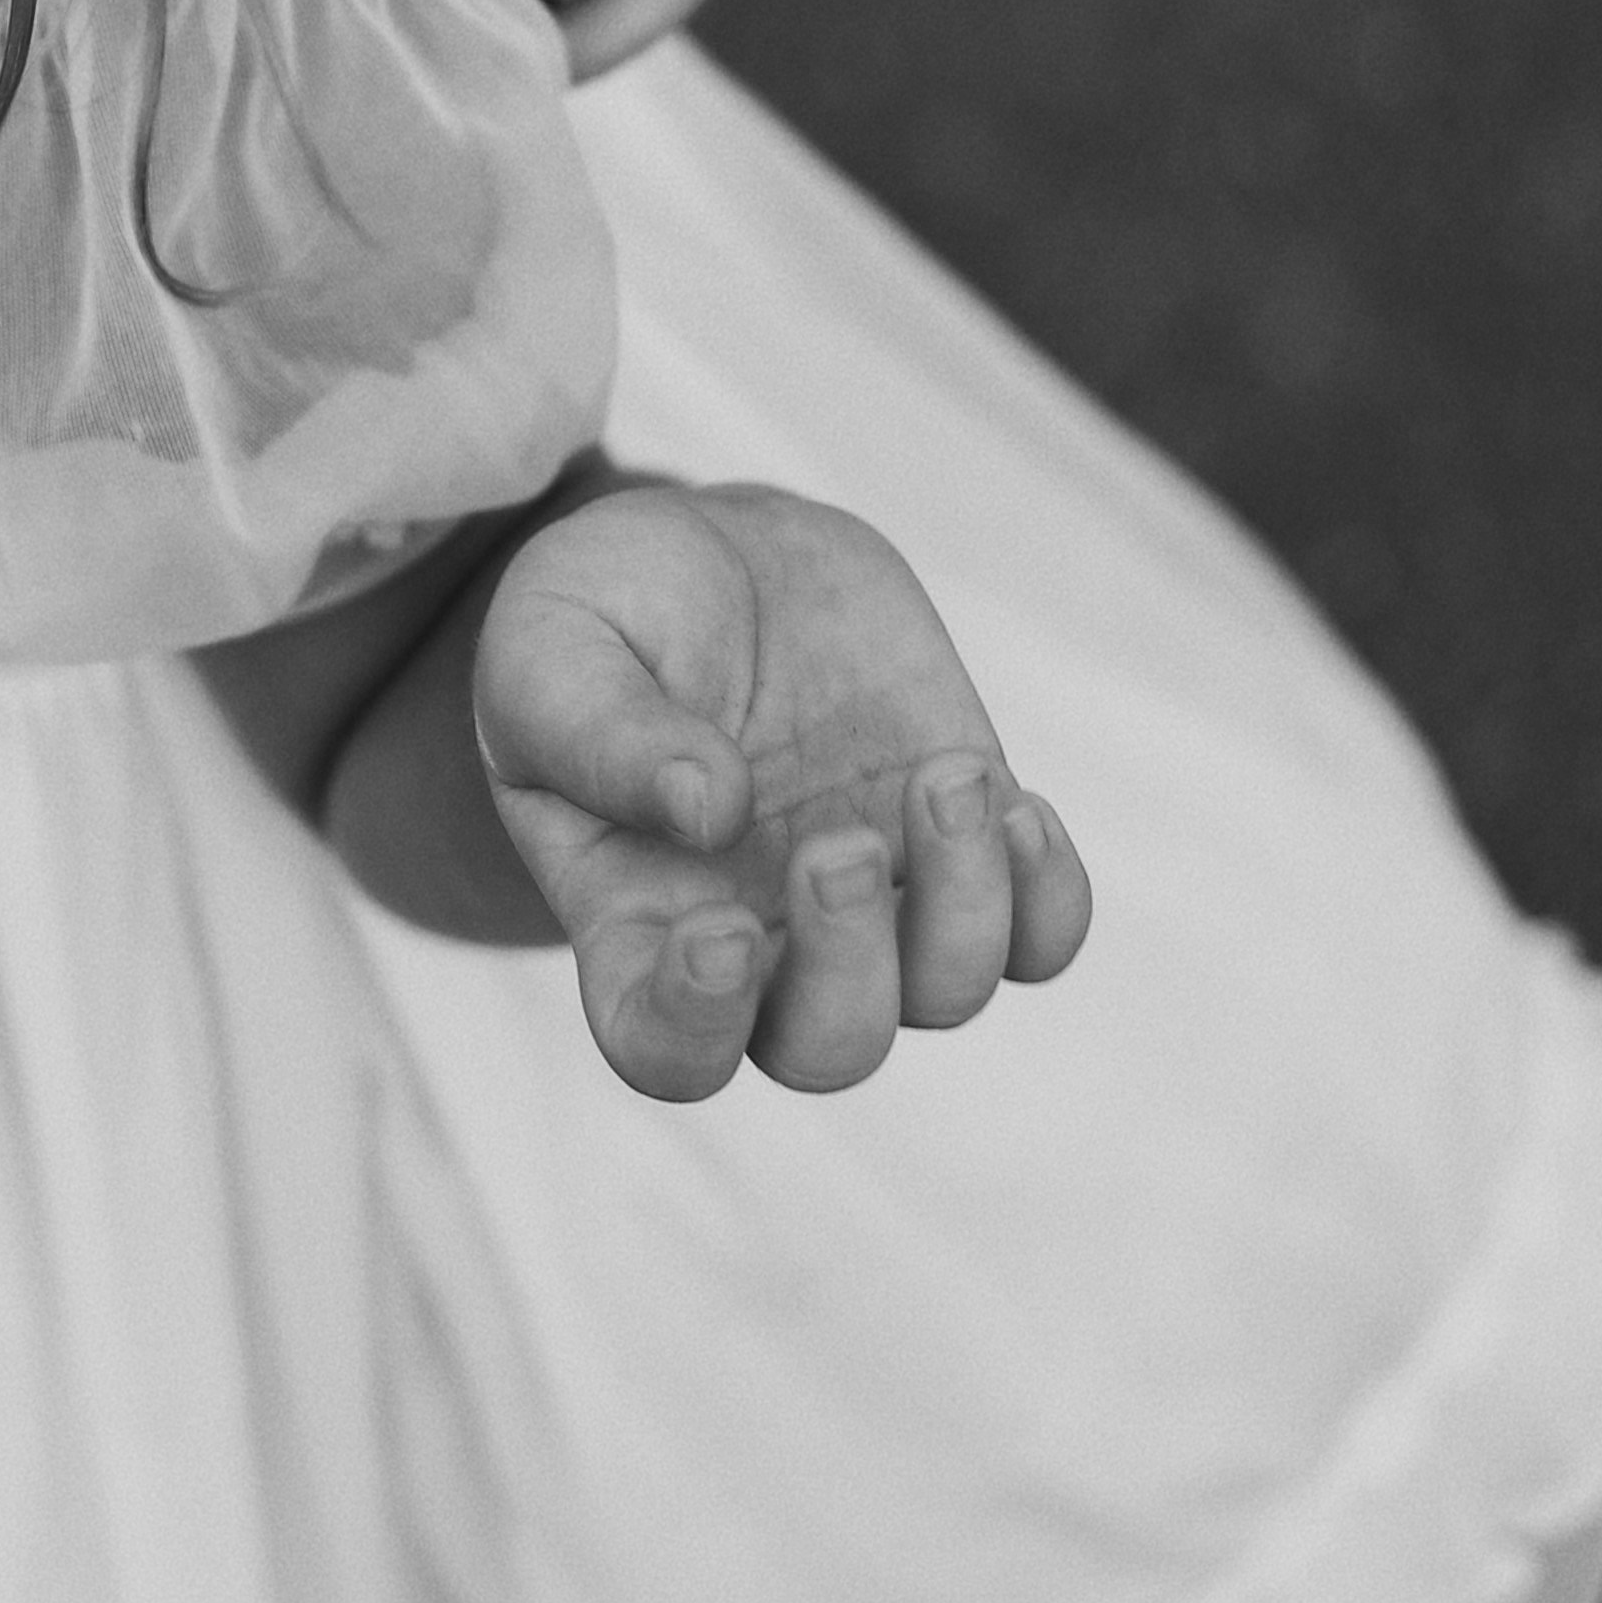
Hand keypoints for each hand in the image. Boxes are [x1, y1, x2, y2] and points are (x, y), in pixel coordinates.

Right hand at [472, 478, 1093, 1102]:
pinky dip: (1047, 895)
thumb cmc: (603, 614)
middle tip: (842, 846)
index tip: (723, 931)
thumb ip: (604, 731)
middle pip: (829, 1048)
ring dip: (966, 905)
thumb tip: (710, 811)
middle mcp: (763, 943)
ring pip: (948, 993)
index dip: (700, 1027)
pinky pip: (1041, 934)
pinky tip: (1010, 803)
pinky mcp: (958, 843)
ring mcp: (875, 902)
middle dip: (853, 969)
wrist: (714, 554)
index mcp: (636, 923)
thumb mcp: (554, 648)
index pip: (666, 1047)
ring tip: (945, 776)